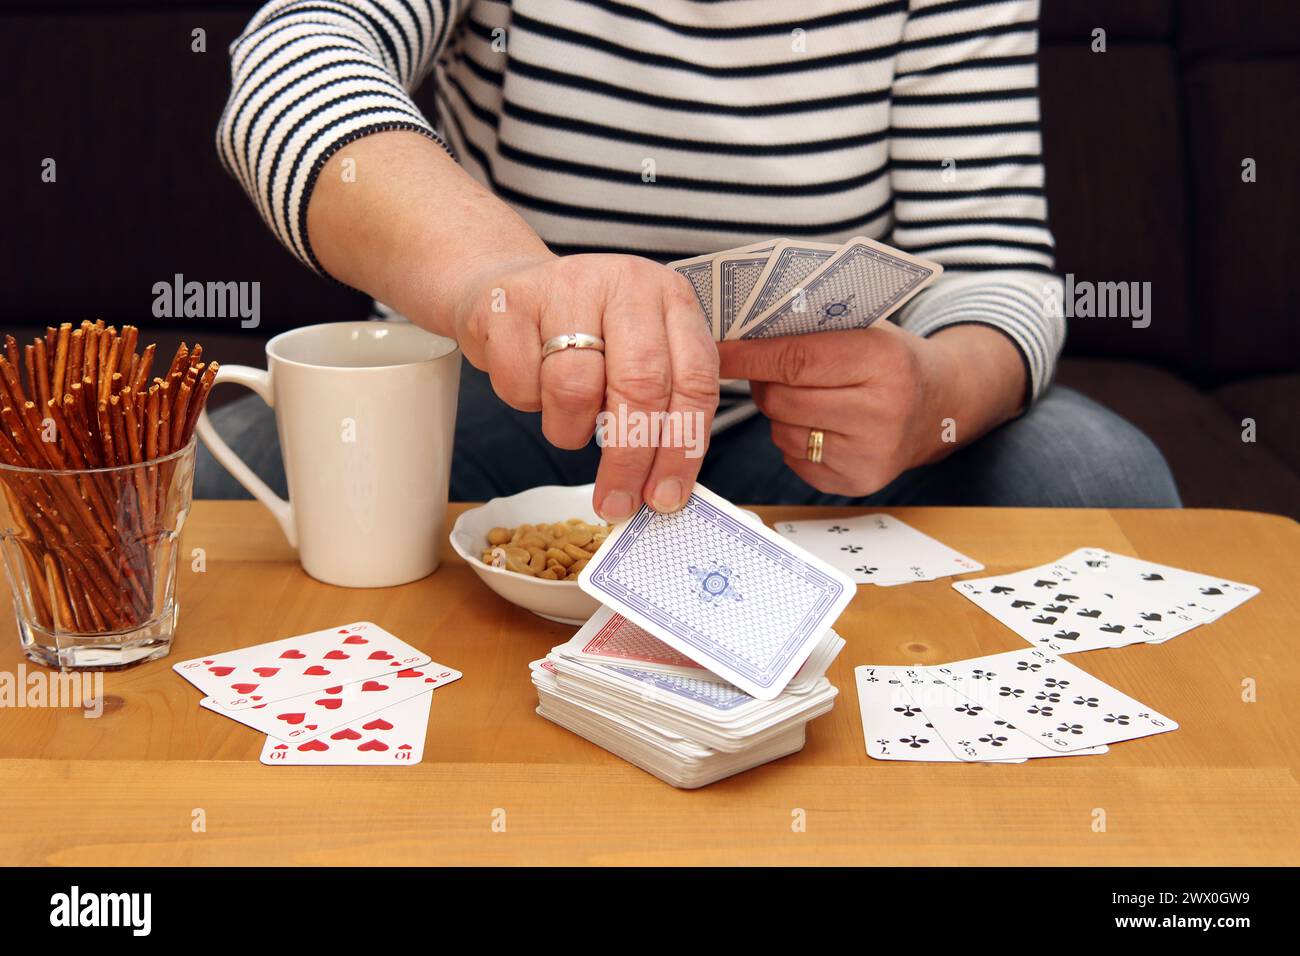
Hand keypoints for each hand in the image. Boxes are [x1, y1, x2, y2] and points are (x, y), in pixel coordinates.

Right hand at [449, 252, 718, 519]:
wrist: (508, 287)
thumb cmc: (582, 332)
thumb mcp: (637, 351)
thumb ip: (663, 405)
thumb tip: (669, 490)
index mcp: (671, 299)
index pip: (694, 381)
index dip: (682, 448)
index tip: (667, 497)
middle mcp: (626, 284)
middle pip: (641, 387)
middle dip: (629, 460)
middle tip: (617, 503)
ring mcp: (566, 286)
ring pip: (575, 389)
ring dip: (569, 429)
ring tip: (566, 422)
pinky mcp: (508, 303)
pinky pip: (522, 383)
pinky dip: (526, 402)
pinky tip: (532, 384)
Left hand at [717, 323, 1021, 496]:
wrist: (939, 405)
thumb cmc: (891, 359)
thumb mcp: (865, 329)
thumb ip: (809, 329)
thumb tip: (735, 335)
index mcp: (884, 362)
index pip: (794, 359)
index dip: (747, 356)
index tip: (714, 349)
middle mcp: (881, 413)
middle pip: (782, 399)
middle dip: (763, 382)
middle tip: (767, 369)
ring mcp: (869, 455)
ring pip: (783, 430)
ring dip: (780, 412)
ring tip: (808, 395)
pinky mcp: (857, 483)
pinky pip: (794, 458)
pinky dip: (794, 438)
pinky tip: (820, 424)